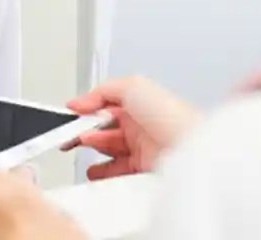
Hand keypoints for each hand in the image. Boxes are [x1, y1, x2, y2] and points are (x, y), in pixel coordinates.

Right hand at [62, 76, 199, 179]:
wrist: (193, 149)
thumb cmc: (173, 116)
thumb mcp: (134, 86)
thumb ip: (103, 90)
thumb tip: (80, 102)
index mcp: (137, 106)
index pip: (102, 108)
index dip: (84, 113)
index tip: (67, 119)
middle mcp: (139, 128)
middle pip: (102, 131)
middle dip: (84, 133)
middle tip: (70, 137)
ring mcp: (141, 151)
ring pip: (107, 153)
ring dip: (91, 153)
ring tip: (80, 152)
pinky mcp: (143, 173)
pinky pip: (117, 173)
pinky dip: (103, 174)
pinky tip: (95, 172)